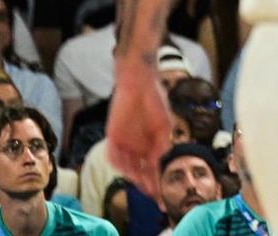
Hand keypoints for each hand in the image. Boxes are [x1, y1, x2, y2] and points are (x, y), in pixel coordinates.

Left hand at [105, 57, 174, 198]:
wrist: (140, 82)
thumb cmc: (155, 100)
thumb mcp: (164, 124)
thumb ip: (162, 142)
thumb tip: (161, 159)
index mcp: (149, 145)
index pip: (153, 168)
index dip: (157, 181)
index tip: (162, 195)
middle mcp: (136, 147)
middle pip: (139, 171)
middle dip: (146, 185)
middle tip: (153, 196)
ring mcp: (124, 142)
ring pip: (126, 166)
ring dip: (133, 177)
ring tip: (142, 184)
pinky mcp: (112, 136)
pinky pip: (112, 155)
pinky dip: (118, 163)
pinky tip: (127, 170)